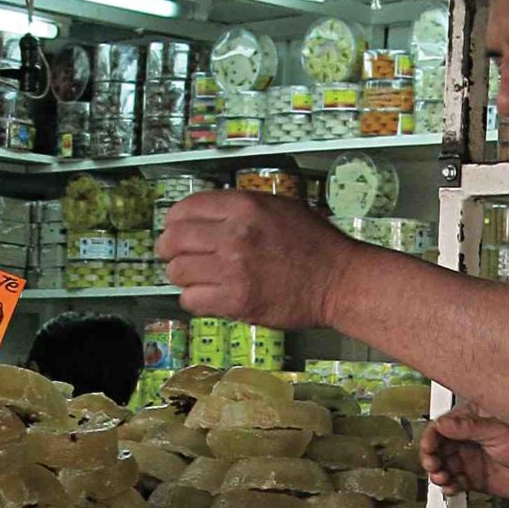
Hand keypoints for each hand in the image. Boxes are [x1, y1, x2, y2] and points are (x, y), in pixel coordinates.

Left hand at [157, 191, 354, 328]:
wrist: (339, 281)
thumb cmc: (315, 244)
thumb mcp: (279, 207)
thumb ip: (241, 208)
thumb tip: (206, 216)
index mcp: (245, 206)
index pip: (186, 208)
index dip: (173, 221)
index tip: (174, 230)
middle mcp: (234, 234)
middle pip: (175, 240)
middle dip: (169, 249)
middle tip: (173, 257)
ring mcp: (233, 269)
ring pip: (178, 271)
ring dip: (182, 276)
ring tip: (195, 279)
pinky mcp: (236, 301)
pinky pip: (191, 299)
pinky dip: (194, 299)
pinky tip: (207, 296)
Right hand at [421, 403, 508, 499]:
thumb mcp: (497, 429)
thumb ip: (468, 427)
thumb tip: (443, 424)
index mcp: (471, 421)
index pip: (442, 427)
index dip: (432, 437)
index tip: (429, 447)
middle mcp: (469, 440)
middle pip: (439, 449)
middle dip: (432, 457)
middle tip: (433, 465)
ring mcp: (472, 460)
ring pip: (445, 467)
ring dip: (439, 473)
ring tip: (442, 477)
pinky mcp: (476, 479)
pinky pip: (456, 483)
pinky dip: (450, 486)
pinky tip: (451, 486)